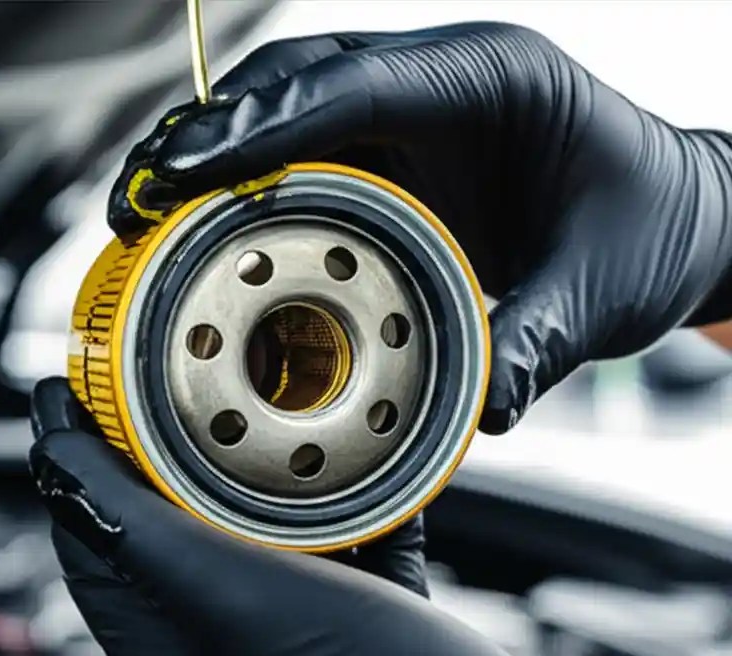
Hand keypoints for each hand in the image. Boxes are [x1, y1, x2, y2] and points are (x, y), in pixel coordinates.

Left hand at [29, 378, 579, 655]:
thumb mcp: (222, 588)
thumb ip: (130, 521)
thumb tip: (52, 452)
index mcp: (155, 634)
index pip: (84, 525)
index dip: (71, 451)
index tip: (71, 381)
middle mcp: (203, 625)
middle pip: (149, 510)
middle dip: (142, 439)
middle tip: (140, 368)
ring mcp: (269, 612)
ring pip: (226, 510)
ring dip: (223, 450)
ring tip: (223, 387)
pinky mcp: (336, 595)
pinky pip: (306, 520)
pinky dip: (308, 477)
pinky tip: (323, 441)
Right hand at [108, 22, 731, 433]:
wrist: (678, 222)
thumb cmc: (653, 228)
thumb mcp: (603, 289)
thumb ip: (537, 341)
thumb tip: (481, 409)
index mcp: (490, 77)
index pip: (357, 82)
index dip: (264, 125)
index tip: (191, 167)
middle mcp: (435, 81)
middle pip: (295, 78)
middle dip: (210, 130)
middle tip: (145, 188)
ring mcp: (405, 115)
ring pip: (282, 109)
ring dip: (210, 153)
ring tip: (146, 202)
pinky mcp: (387, 156)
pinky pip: (299, 155)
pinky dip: (242, 184)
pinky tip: (197, 223)